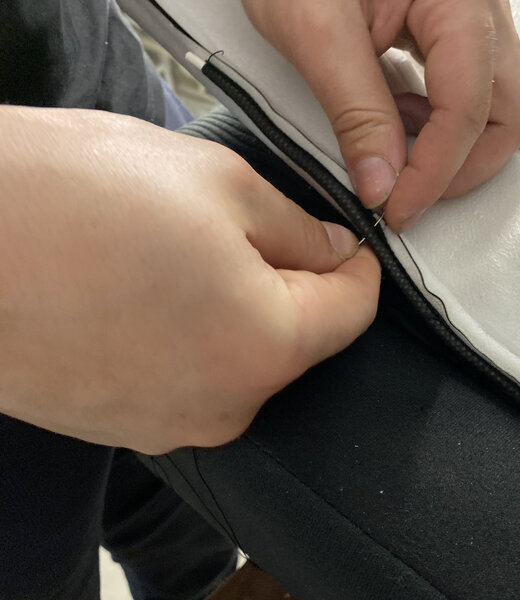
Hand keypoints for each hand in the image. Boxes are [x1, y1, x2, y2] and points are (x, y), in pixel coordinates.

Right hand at [0, 106, 379, 453]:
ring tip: (176, 255)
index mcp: (264, 345)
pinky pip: (191, 376)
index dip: (360, 268)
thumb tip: (333, 251)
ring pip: (242, 357)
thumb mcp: (221, 185)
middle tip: (246, 229)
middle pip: (298, 340)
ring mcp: (171, 422)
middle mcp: (225, 404)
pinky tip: (146, 291)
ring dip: (233, 308)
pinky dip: (188, 335)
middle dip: (292, 285)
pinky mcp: (127, 423)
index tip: (350, 244)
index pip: (355, 313)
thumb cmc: (66, 203)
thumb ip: (299, 230)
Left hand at [243, 0, 519, 230]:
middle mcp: (482, 4)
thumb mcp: (314, 29)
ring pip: (496, 105)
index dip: (435, 171)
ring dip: (454, 147)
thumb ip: (355, 111)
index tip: (396, 208)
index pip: (470, 107)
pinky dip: (438, 121)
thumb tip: (382, 183)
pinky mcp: (451, 23)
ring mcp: (473, 13)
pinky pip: (468, 88)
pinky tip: (397, 121)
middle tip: (409, 195)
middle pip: (509, 112)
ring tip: (396, 155)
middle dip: (463, 167)